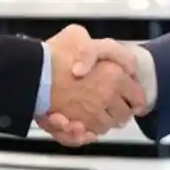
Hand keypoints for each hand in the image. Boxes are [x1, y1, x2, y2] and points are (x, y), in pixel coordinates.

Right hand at [42, 25, 146, 143]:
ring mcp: (91, 113)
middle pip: (124, 115)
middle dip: (122, 112)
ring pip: (107, 126)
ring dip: (105, 122)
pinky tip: (83, 124)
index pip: (137, 95)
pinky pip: (88, 135)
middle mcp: (106, 96)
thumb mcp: (79, 34)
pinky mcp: (75, 126)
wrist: (32, 73)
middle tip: (119, 108)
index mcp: (114, 75)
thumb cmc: (54, 53)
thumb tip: (115, 59)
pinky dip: (87, 133)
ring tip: (99, 115)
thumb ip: (101, 45)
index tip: (136, 100)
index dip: (137, 98)